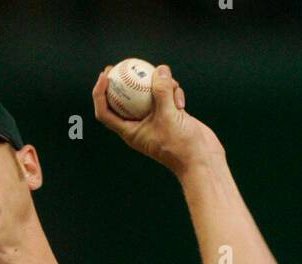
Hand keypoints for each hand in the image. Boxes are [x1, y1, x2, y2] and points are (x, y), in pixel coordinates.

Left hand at [92, 63, 224, 176]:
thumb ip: (163, 91)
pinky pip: (167, 95)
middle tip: (118, 65)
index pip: (106, 113)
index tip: (105, 76)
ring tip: (171, 89)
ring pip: (149, 92)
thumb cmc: (181, 146)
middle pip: (123, 99)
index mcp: (130, 131)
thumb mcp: (169, 116)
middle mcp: (140, 124)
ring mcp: (156, 118)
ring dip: (161, 85)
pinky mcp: (170, 114)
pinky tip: (182, 103)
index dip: (100, 94)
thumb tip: (160, 69)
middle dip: (120, 81)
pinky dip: (174, 93)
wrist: (201, 160)